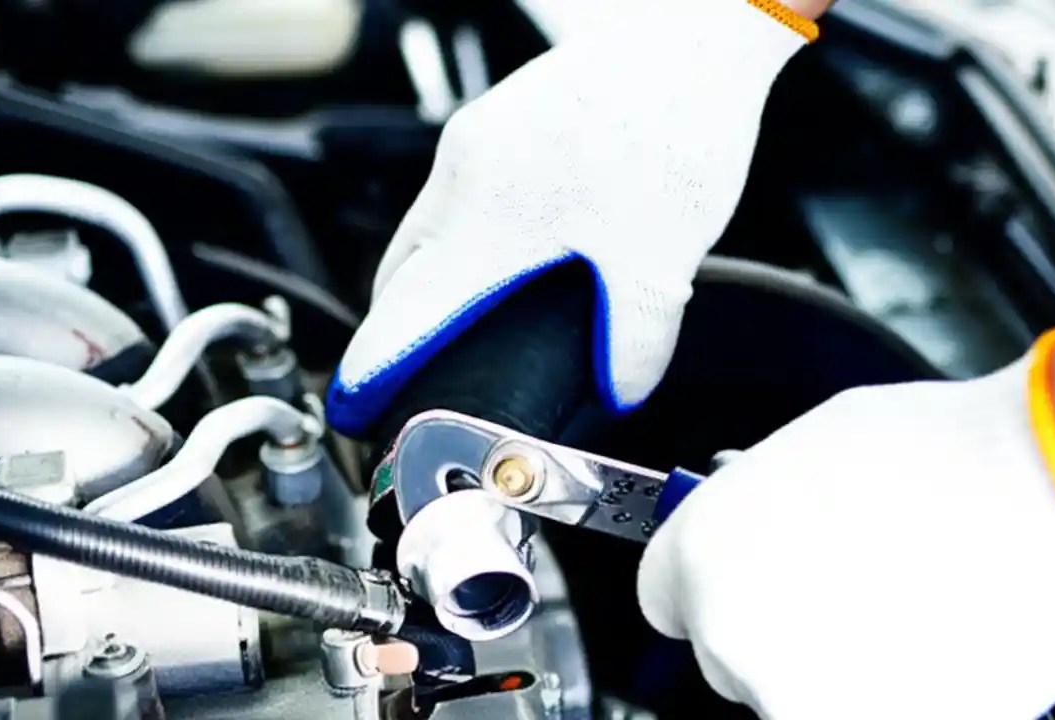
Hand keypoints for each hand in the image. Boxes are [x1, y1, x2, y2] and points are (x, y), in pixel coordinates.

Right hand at [326, 0, 815, 435]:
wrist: (701, 35)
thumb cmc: (679, 126)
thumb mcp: (662, 260)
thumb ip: (635, 342)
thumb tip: (620, 389)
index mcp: (488, 213)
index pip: (402, 310)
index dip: (373, 366)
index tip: (352, 403)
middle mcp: (465, 170)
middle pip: (399, 271)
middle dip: (398, 328)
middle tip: (416, 374)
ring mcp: (478, 136)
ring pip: (427, 228)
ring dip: (435, 279)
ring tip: (467, 323)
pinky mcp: (502, 119)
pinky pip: (459, 194)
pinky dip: (467, 238)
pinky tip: (515, 255)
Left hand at [637, 348, 1054, 718]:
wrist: (1050, 500)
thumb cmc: (938, 455)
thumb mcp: (803, 450)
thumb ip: (752, 507)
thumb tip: (751, 528)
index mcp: (703, 559)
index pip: (666, 598)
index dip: (713, 581)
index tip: (740, 578)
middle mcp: (738, 641)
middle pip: (729, 649)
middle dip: (774, 621)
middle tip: (840, 578)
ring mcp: (804, 702)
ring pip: (794, 689)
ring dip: (830, 661)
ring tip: (898, 600)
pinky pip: (865, 707)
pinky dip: (890, 686)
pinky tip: (928, 630)